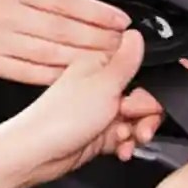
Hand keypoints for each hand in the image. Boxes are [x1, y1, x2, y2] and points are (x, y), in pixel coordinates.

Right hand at [0, 0, 131, 83]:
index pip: (64, 0)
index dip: (97, 12)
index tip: (119, 21)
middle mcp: (2, 10)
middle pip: (61, 29)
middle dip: (98, 39)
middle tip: (121, 45)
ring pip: (49, 54)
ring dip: (84, 60)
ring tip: (107, 61)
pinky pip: (30, 73)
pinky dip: (57, 76)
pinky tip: (76, 76)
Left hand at [2, 30, 163, 183]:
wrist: (38, 154)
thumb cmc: (60, 118)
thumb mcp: (103, 84)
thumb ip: (126, 61)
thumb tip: (136, 33)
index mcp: (99, 66)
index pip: (139, 71)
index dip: (150, 89)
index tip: (148, 101)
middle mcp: (100, 87)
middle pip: (141, 98)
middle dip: (146, 114)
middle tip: (135, 120)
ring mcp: (99, 112)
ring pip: (135, 120)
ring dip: (137, 132)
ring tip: (127, 139)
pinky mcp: (97, 134)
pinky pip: (123, 138)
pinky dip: (126, 144)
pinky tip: (120, 149)